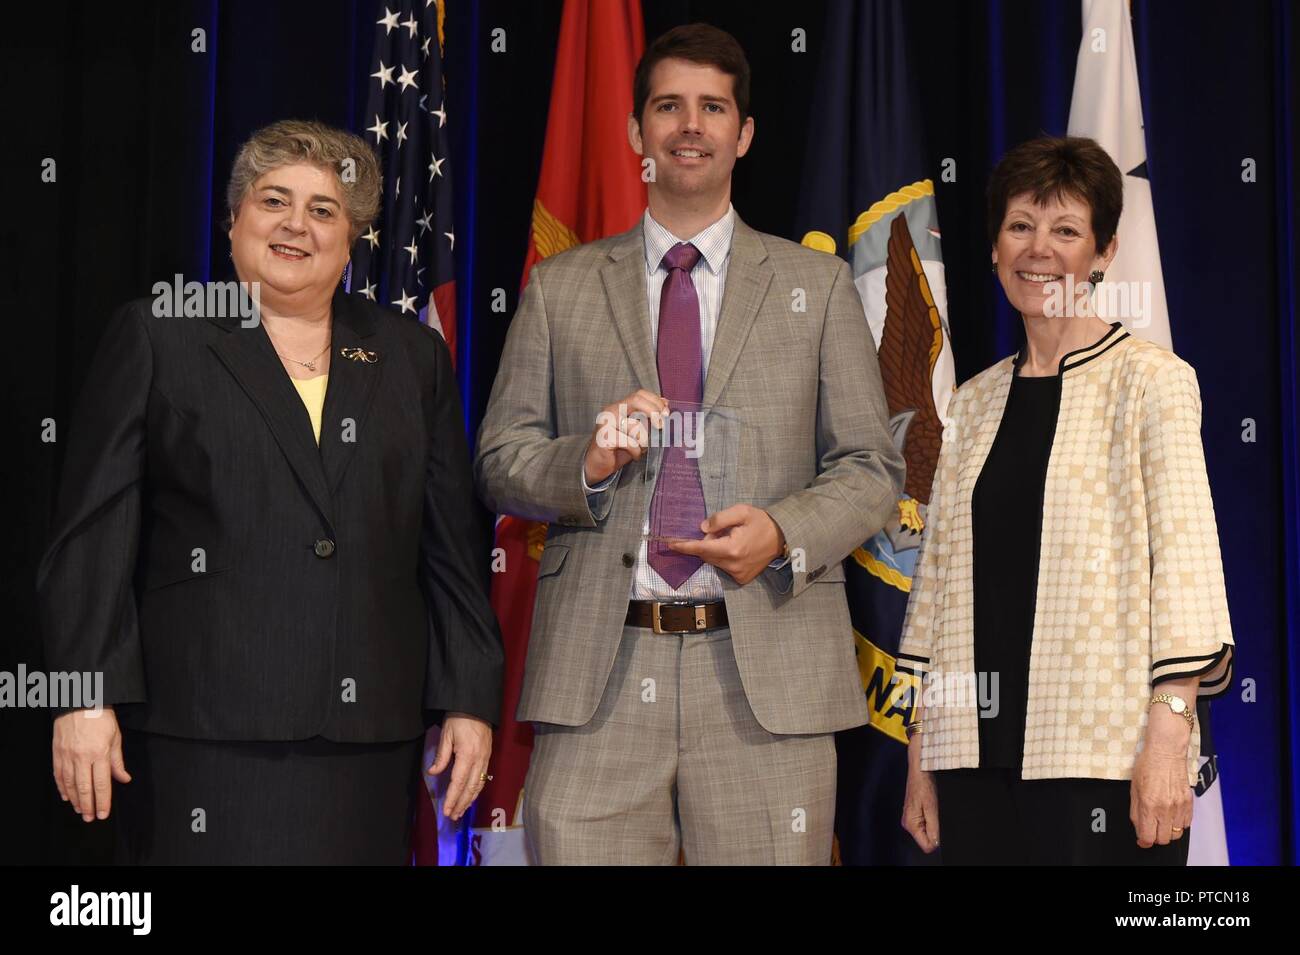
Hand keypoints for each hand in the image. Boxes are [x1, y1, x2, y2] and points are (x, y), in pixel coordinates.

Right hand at [52, 707, 130, 821]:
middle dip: (88, 806)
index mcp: (99, 753)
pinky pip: (58, 775)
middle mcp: (82, 757)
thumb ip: (117, 761)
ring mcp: (67, 756)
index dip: (103, 801)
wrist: (80, 701)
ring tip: (79, 810)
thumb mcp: (115, 737)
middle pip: (84, 788)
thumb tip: (124, 779)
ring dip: (75, 800)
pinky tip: (66, 796)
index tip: (103, 813)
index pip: (102, 784)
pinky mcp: (57, 753)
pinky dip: (62, 788)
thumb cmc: (101, 718)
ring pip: (70, 784)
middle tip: (90, 818)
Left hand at [428, 712, 492, 820]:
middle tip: (453, 816)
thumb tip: (433, 773)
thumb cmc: (459, 719)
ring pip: (479, 785)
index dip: (453, 798)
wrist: (477, 706)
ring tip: (461, 811)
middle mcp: (479, 760)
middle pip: (470, 788)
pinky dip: (476, 790)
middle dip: (462, 804)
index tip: (447, 811)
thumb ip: (441, 756)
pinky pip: (483, 778)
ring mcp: (485, 759)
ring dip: (470, 800)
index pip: (459, 783)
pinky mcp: (487, 757)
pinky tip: (471, 796)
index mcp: (467, 755)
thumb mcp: (446, 735)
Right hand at [583, 389, 668, 484]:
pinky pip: (631, 443)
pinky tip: (633, 455)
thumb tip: (665, 403)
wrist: (597, 465)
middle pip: (636, 400)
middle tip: (661, 425)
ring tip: (640, 449)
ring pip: (636, 426)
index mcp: (619, 407)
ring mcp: (606, 424)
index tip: (666, 412)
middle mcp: (611, 411)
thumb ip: (648, 417)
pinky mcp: (605, 438)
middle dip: (653, 411)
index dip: (655, 401)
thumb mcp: (636, 430)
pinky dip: (636, 452)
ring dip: (644, 441)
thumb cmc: (618, 448)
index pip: (639, 394)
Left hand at [666, 504, 783, 585]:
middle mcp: (733, 565)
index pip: (701, 548)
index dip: (684, 546)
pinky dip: (723, 557)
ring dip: (716, 550)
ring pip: (714, 561)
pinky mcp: (742, 578)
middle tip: (722, 531)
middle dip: (706, 543)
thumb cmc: (761, 522)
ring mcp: (738, 574)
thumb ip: (719, 519)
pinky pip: (723, 567)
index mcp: (732, 548)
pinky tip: (737, 548)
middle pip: (706, 554)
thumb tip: (702, 529)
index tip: (670, 544)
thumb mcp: (741, 512)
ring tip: (733, 538)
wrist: (782, 537)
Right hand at [900, 739, 939, 852]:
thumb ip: (933, 827)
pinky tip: (930, 806)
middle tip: (935, 813)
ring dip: (933, 822)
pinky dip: (931, 817)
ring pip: (927, 831)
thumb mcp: (931, 807)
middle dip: (935, 830)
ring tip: (932, 807)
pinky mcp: (914, 813)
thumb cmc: (923, 785)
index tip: (939, 826)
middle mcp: (908, 823)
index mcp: (910, 824)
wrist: (919, 769)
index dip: (936, 839)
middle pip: (926, 839)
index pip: (926, 845)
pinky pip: (926, 823)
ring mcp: (911, 818)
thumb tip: (936, 844)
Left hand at [1130, 741, 1192, 847]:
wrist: (1166, 753)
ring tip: (1161, 820)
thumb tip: (1138, 828)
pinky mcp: (1189, 803)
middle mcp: (1166, 808)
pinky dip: (1179, 824)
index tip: (1142, 840)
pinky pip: (1186, 824)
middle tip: (1151, 828)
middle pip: (1164, 839)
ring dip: (1168, 831)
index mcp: (1149, 805)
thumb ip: (1136, 812)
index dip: (1144, 841)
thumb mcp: (1134, 789)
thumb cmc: (1148, 766)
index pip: (1148, 836)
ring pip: (1176, 834)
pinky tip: (1171, 814)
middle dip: (1155, 837)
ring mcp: (1179, 807)